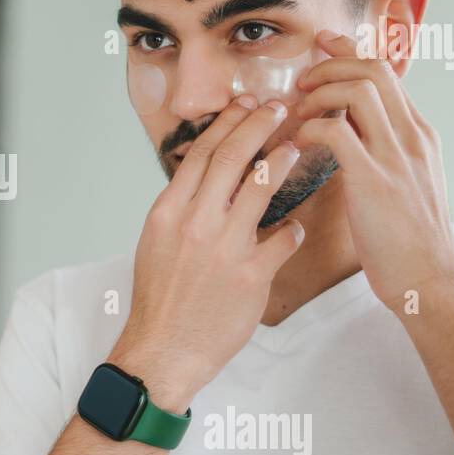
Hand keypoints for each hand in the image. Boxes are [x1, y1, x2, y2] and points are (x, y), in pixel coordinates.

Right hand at [112, 96, 305, 410]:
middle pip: (232, 159)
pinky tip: (295, 227)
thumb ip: (181, 209)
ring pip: (261, 189)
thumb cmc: (159, 299)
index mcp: (168, 212)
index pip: (201, 154)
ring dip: (282, 161)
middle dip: (258, 125)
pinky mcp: (250, 277)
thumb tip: (204, 179)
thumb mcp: (156, 243)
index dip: (227, 123)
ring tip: (297, 144)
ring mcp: (224, 249)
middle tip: (278, 106)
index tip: (245, 104)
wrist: (162, 350)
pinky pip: (283, 240)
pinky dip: (291, 230)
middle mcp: (195, 223)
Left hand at [294, 30, 453, 312]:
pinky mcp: (374, 181)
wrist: (430, 280)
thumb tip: (351, 128)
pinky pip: (336, 131)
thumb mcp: (406, 182)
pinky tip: (296, 144)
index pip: (387, 72)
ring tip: (296, 113)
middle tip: (301, 81)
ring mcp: (396, 156)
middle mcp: (413, 136)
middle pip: (374, 68)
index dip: (351, 51)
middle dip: (331, 63)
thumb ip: (384, 150)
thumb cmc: (408, 239)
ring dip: (318, 92)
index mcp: (419, 134)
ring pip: (358, 89)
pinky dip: (308, 128)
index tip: (322, 44)